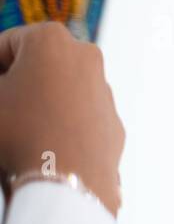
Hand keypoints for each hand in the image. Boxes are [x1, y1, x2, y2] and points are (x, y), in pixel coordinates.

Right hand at [0, 23, 124, 214]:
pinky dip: (61, 122)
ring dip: (39, 101)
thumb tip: (6, 90)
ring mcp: (104, 89)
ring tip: (20, 126)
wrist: (65, 183)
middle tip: (5, 106)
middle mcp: (86, 57)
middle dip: (15, 81)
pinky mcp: (113, 120)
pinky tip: (43, 142)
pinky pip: (78, 115)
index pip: (5, 45)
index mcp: (50, 39)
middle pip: (36, 64)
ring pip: (60, 89)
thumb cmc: (19, 135)